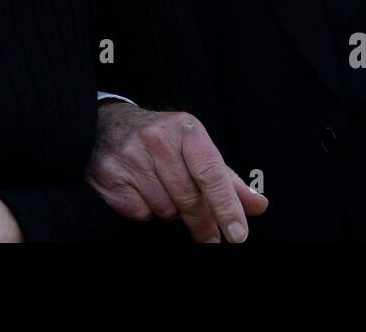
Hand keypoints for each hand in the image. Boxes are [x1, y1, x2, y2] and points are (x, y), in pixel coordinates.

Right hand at [88, 103, 267, 242]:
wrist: (107, 124)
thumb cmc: (162, 140)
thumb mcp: (195, 148)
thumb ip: (227, 179)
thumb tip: (258, 205)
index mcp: (186, 129)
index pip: (211, 172)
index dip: (226, 206)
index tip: (238, 234)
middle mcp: (157, 139)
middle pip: (190, 198)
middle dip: (204, 224)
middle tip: (211, 239)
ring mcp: (131, 156)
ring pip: (165, 209)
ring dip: (171, 211)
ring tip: (163, 190)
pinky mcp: (111, 175)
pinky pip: (140, 213)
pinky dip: (147, 211)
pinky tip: (142, 191)